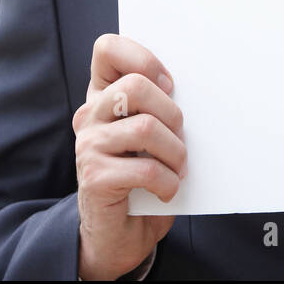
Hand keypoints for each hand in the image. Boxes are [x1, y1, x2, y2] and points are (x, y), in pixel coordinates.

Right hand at [73, 34, 185, 279]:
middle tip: (179, 137)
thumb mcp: (152, 136)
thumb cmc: (143, 179)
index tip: (168, 85)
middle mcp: (89, 115)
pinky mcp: (94, 177)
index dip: (142, 59)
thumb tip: (195, 87)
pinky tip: (167, 191)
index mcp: (103, 96)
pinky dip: (168, 182)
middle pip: (135, 86)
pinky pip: (146, 169)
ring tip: (177, 169)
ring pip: (146, 128)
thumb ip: (158, 107)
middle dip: (171, 113)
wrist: (118, 235)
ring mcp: (88, 145)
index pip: (107, 49)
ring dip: (176, 153)